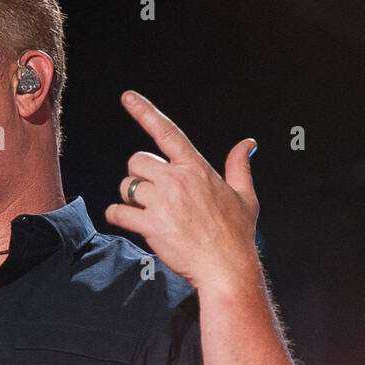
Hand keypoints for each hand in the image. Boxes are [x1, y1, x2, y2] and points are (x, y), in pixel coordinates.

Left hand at [104, 90, 259, 292]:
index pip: (167, 132)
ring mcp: (162, 202)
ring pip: (126, 185)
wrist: (226, 267)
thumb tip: (248, 143)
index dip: (145, 111)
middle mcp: (177, 180)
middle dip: (138, 175)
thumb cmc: (236, 235)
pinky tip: (126, 220)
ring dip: (129, 197)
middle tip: (151, 193)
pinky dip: (116, 215)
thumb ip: (239, 166)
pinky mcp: (150, 225)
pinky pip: (118, 212)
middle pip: (137, 160)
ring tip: (146, 211)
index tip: (127, 97)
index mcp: (197, 168)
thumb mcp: (245, 196)